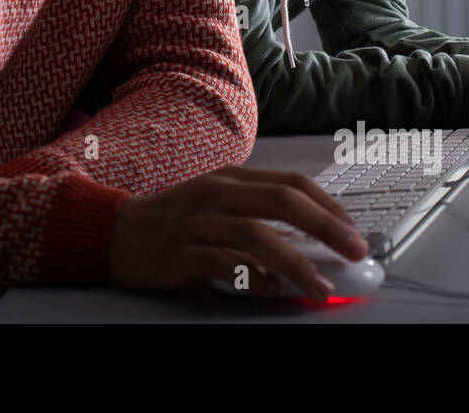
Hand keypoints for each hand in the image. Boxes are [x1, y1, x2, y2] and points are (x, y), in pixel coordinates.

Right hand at [107, 166, 369, 299]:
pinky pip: (221, 262)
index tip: (354, 233)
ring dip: (295, 262)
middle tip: (355, 251)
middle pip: (282, 200)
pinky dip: (251, 276)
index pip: (292, 183)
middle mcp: (217, 192)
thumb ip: (260, 220)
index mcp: (232, 178)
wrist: (114, 232)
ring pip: (255, 233)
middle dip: (326, 226)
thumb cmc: (176, 222)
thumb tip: (315, 250)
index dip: (329, 206)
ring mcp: (197, 220)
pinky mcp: (178, 250)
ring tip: (319, 286)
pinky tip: (270, 290)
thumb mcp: (219, 208)